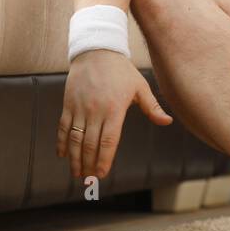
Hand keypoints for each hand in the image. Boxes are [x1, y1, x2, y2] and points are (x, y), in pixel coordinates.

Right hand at [57, 50, 172, 181]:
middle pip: (90, 144)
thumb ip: (152, 108)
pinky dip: (61, 142)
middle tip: (89, 179)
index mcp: (114, 109)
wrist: (96, 51)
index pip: (109, 140)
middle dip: (89, 164)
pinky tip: (62, 155)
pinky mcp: (68, 104)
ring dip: (75, 158)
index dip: (104, 159)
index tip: (102, 174)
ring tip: (77, 173)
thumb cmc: (121, 70)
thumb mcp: (140, 87)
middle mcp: (95, 111)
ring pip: (74, 138)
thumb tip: (167, 122)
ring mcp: (80, 108)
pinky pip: (62, 127)